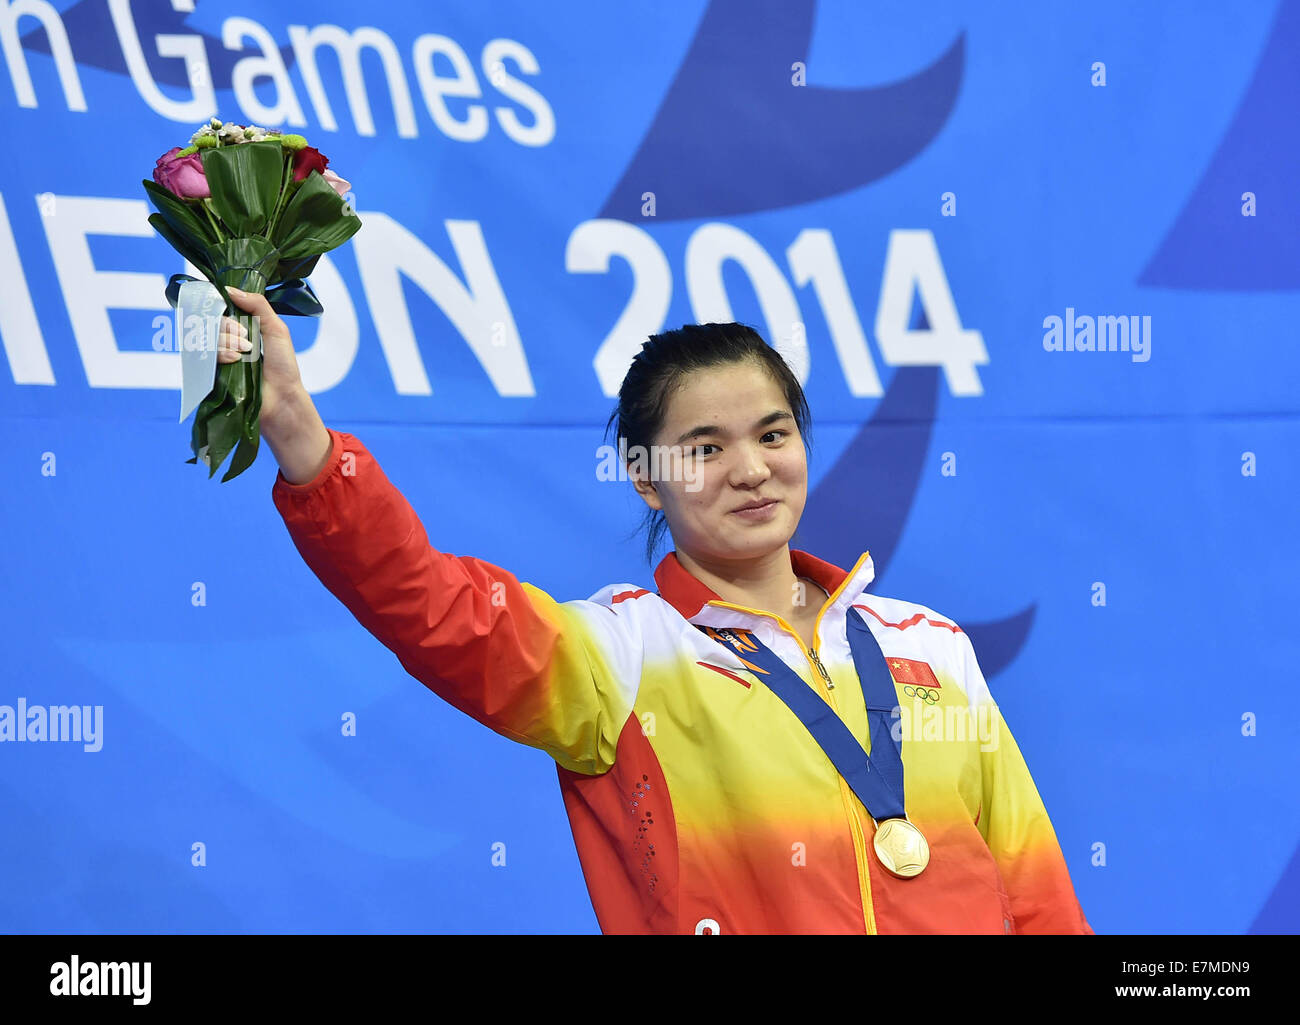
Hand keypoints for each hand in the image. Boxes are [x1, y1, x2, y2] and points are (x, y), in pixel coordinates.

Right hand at [215, 287, 305, 428]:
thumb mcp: (276, 329)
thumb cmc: (283, 365)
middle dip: (227, 326)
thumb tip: (230, 290)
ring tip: (244, 351)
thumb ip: (258, 306)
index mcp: (243, 327)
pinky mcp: (214, 371)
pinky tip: (234, 360)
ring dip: (226, 341)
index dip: (221, 305)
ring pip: (208, 337)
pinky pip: (206, 355)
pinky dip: (220, 354)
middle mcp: (229, 339)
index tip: (225, 304)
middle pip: (212, 321)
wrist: (282, 397)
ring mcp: (220, 355)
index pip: (222, 308)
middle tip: (245, 337)